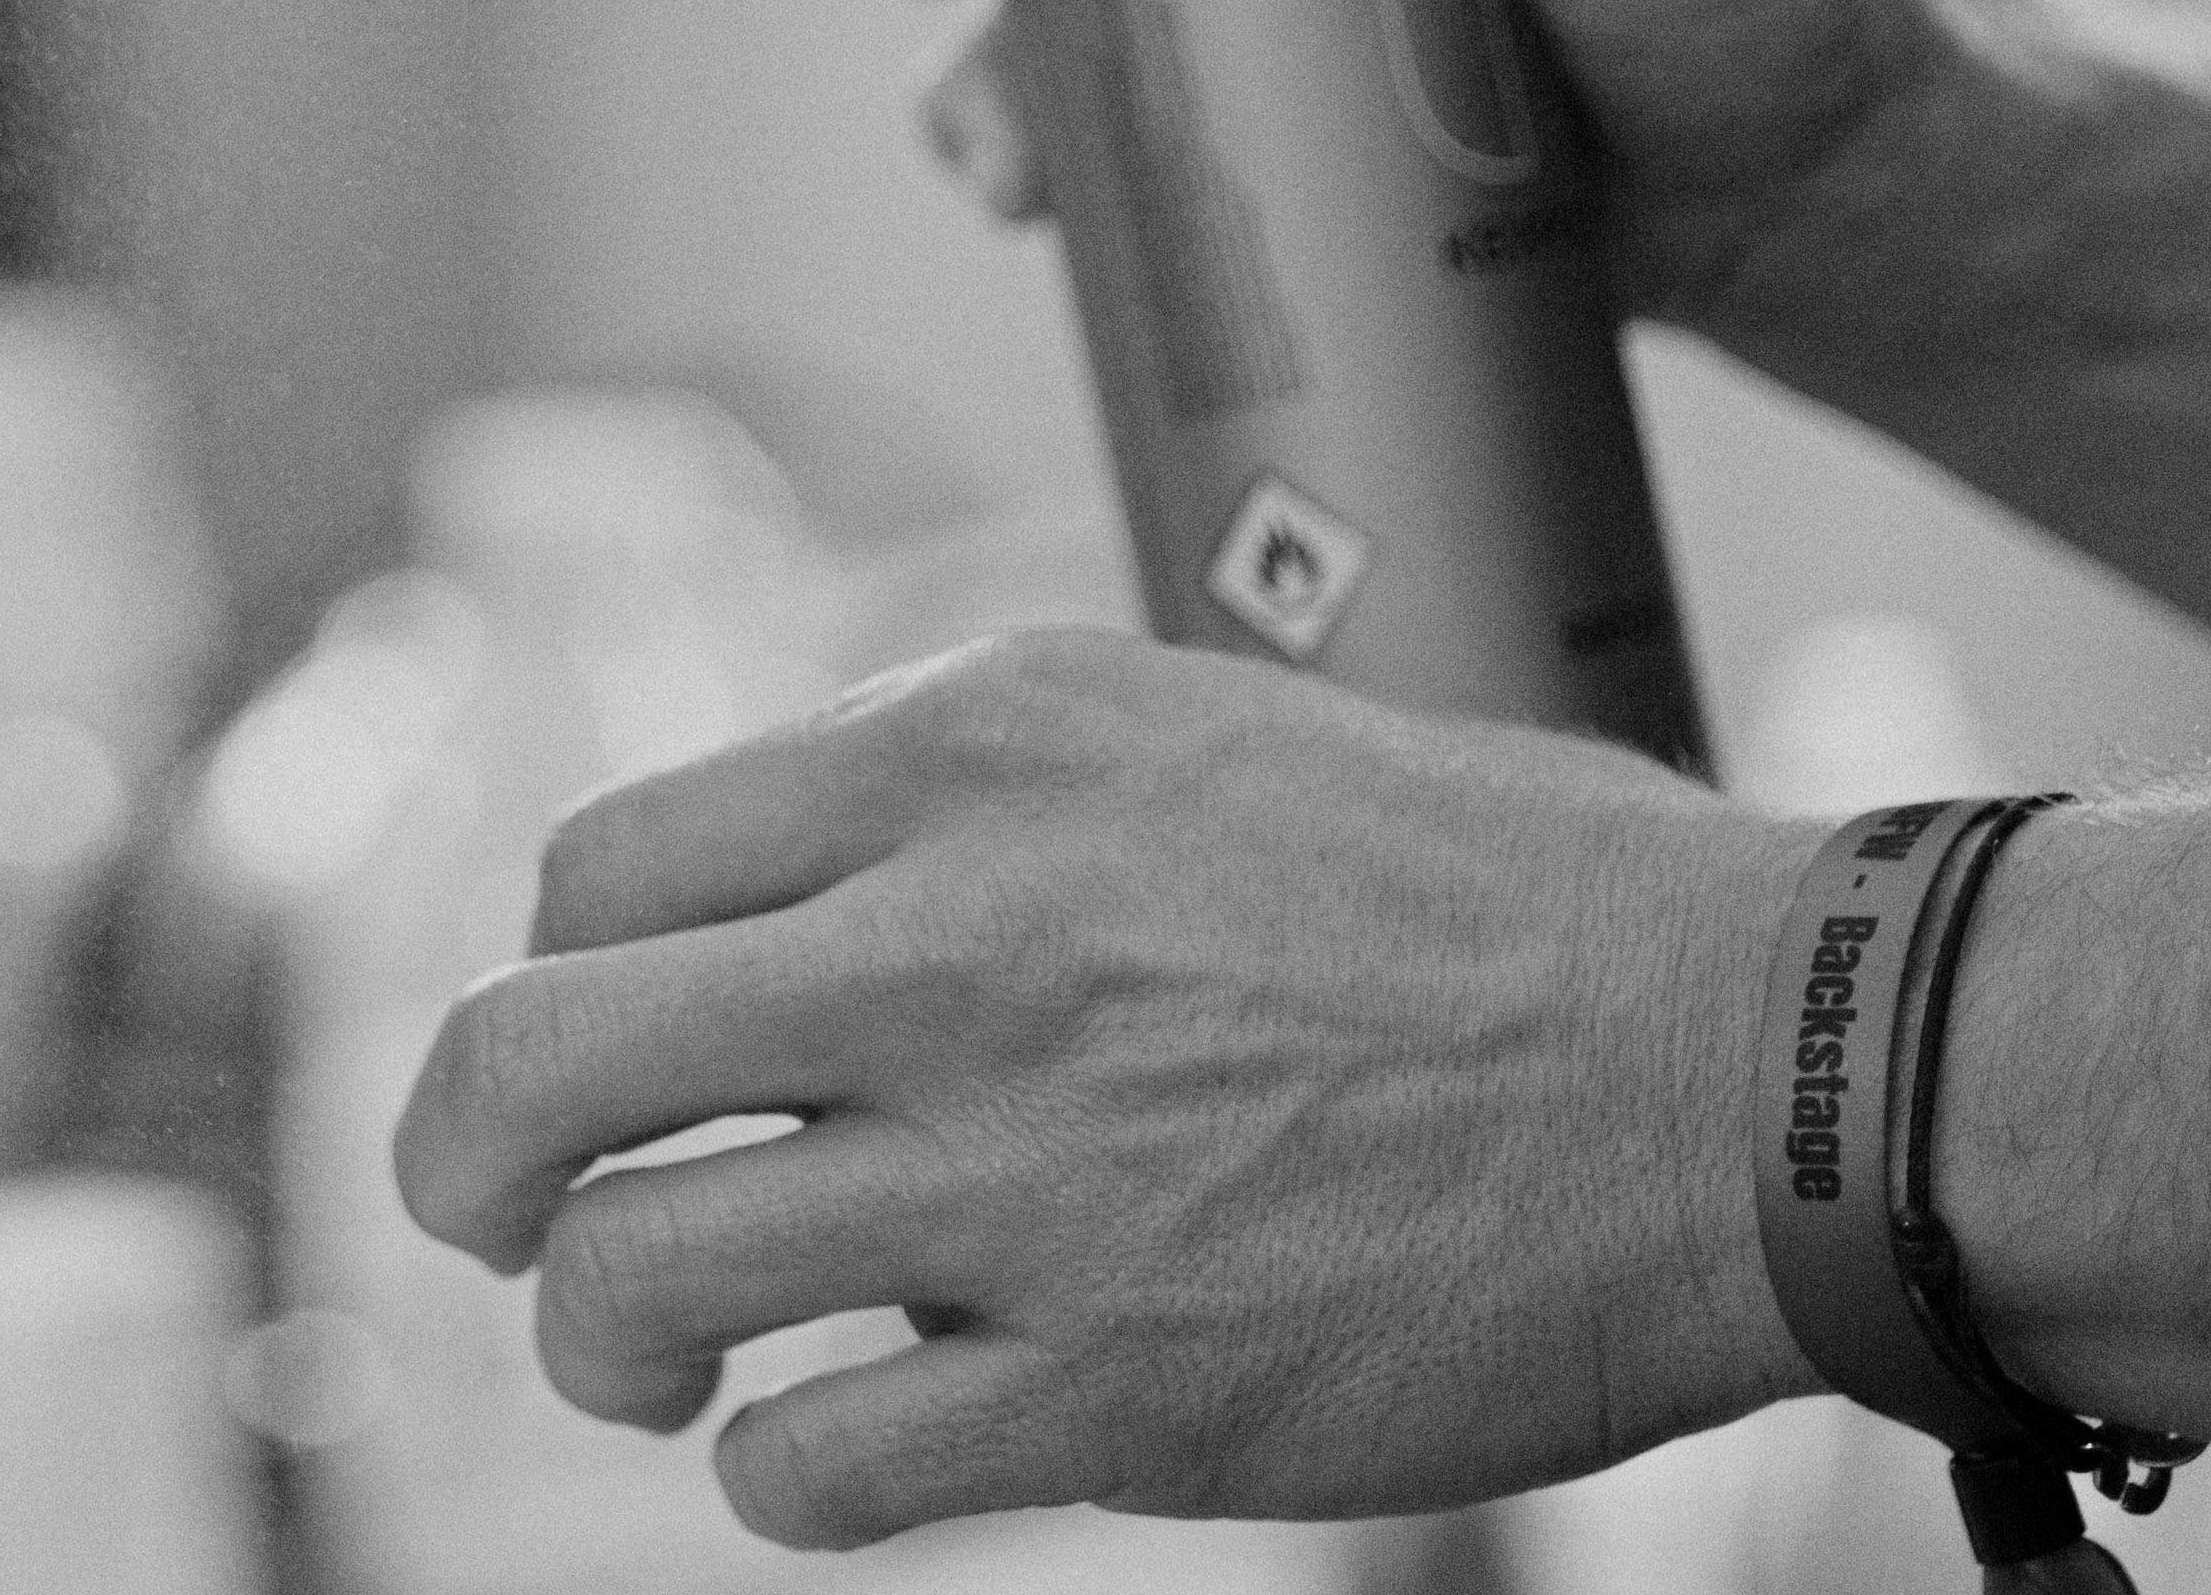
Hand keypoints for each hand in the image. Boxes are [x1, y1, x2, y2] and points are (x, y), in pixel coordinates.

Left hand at [390, 626, 1805, 1540]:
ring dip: (601, 1341)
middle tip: (493, 1216)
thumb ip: (974, 802)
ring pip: (625, 1277)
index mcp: (974, 754)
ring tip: (655, 1366)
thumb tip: (787, 900)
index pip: (600, 870)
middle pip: (529, 1055)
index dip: (567, 977)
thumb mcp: (1192, 734)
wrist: (1749, 1074)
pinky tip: (847, 1443)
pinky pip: (805, 1466)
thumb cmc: (1505, 900)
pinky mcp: (1112, 1389)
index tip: (611, 1049)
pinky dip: (782, 1476)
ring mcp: (1025, 1176)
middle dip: (461, 1160)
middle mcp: (960, 941)